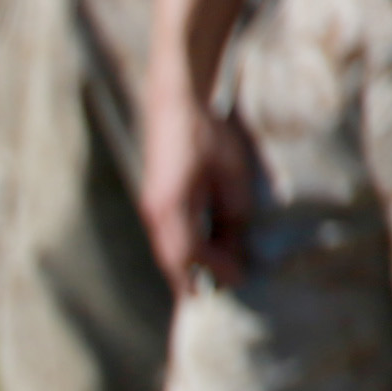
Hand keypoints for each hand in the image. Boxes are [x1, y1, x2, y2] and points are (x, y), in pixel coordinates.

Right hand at [141, 78, 257, 289]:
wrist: (175, 103)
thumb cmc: (206, 133)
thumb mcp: (231, 172)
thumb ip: (233, 210)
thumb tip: (235, 241)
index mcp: (171, 208)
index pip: (190, 253)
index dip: (215, 269)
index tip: (240, 280)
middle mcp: (154, 214)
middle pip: (173, 260)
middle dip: (197, 278)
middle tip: (228, 287)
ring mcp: (151, 209)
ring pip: (169, 251)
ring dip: (192, 264)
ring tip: (222, 271)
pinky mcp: (155, 203)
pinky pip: (169, 237)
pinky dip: (186, 250)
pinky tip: (207, 249)